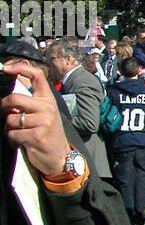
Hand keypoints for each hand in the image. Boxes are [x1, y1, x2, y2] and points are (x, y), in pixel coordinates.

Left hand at [1, 61, 75, 177]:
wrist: (59, 156)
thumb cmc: (47, 133)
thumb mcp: (43, 114)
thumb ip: (29, 102)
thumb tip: (9, 93)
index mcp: (48, 99)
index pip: (37, 75)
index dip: (20, 68)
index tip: (6, 68)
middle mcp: (47, 108)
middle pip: (14, 99)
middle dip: (3, 106)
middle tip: (4, 113)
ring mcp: (43, 122)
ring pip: (11, 119)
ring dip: (8, 128)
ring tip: (17, 133)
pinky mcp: (37, 136)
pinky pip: (12, 134)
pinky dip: (11, 140)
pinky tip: (20, 142)